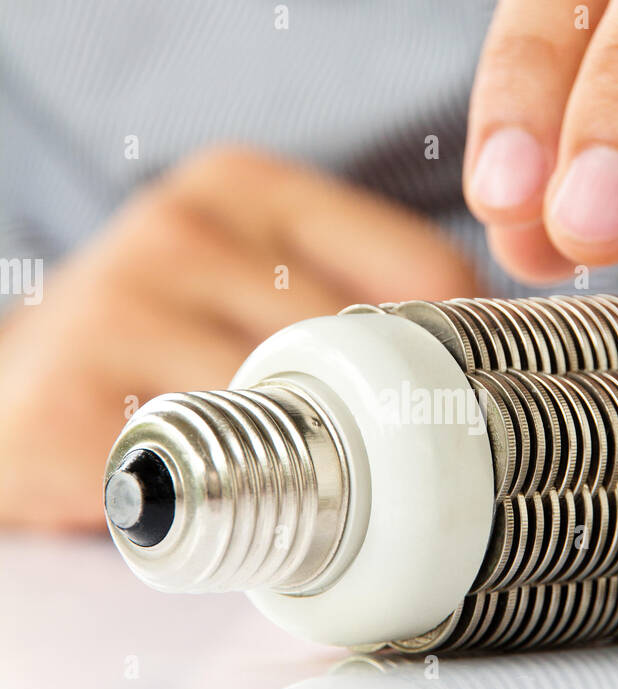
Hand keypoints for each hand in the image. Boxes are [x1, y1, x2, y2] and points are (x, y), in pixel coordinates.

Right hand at [0, 148, 476, 529]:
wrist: (11, 389)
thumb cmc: (158, 340)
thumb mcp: (253, 276)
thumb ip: (356, 290)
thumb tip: (498, 353)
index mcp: (246, 186)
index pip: (424, 272)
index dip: (463, 357)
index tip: (468, 408)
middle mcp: (185, 228)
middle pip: (369, 354)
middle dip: (396, 424)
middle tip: (407, 471)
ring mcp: (124, 312)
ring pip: (298, 421)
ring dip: (319, 470)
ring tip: (307, 482)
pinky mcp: (76, 404)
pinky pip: (215, 476)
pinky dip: (241, 503)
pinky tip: (230, 495)